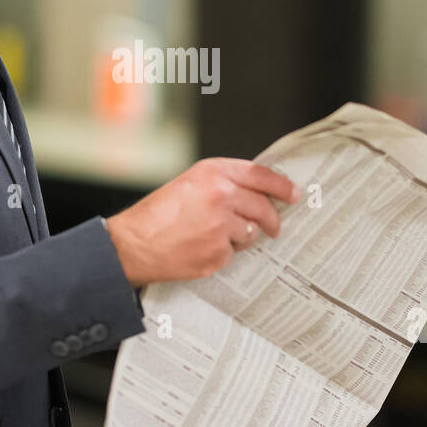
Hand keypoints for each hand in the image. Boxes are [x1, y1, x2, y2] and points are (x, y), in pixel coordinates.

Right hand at [106, 158, 300, 288]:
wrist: (133, 244)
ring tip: (213, 236)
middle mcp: (221, 196)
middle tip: (273, 226)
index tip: (292, 194)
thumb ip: (221, 183)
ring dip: (241, 236)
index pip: (260, 175)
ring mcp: (221, 226)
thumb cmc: (156, 215)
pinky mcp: (218, 252)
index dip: (281, 185)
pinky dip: (222, 253)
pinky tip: (201, 249)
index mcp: (213, 173)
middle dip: (271, 219)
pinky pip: (233, 253)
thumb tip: (254, 193)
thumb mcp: (188, 183)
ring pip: (250, 232)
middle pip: (263, 207)